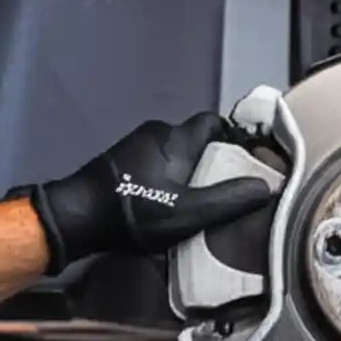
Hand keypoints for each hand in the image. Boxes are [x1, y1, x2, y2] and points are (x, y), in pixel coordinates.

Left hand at [27, 113, 272, 274]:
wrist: (74, 217)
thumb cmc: (134, 212)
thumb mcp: (188, 213)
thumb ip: (229, 200)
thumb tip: (265, 187)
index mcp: (176, 138)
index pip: (214, 123)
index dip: (233, 139)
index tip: (244, 162)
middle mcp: (156, 132)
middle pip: (196, 139)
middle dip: (212, 160)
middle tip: (224, 187)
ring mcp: (134, 145)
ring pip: (175, 151)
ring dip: (188, 171)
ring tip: (198, 199)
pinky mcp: (119, 161)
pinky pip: (155, 162)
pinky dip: (167, 177)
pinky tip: (167, 202)